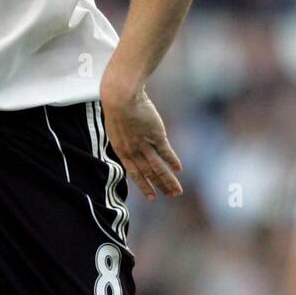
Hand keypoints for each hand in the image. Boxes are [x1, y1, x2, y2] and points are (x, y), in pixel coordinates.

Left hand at [100, 83, 181, 200]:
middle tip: (171, 196)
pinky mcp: (156, 135)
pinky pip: (165, 152)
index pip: (134, 173)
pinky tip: (179, 170)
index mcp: (121, 150)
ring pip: (158, 167)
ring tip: (177, 191)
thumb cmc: (116, 104)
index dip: (144, 186)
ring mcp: (144, 144)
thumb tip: (128, 135)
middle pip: (149, 173)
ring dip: (168, 180)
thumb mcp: (116, 123)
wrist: (120, 96)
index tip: (151, 198)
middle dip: (160, 186)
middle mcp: (132, 151)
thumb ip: (124, 134)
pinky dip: (172, 162)